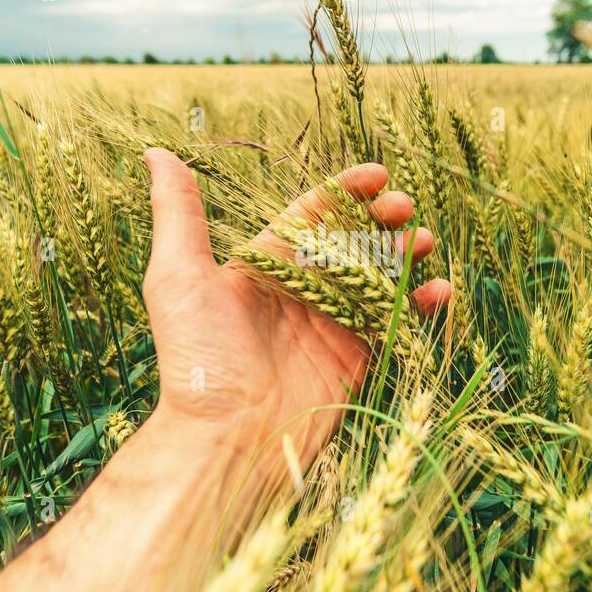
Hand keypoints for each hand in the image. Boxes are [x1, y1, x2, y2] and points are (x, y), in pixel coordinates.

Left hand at [137, 148, 449, 507]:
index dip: (345, 191)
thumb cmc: (197, 358)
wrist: (225, 439)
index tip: (377, 175)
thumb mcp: (177, 276)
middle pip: (352, 241)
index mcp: (263, 266)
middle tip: (404, 207)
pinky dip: (419, 305)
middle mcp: (299, 291)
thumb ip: (178, 213)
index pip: (311, 215)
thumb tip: (154, 152)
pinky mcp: (354, 360)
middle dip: (382, 219)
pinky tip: (437, 290)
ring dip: (404, 255)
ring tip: (422, 241)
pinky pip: (394, 323)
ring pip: (378, 277)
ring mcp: (329, 325)